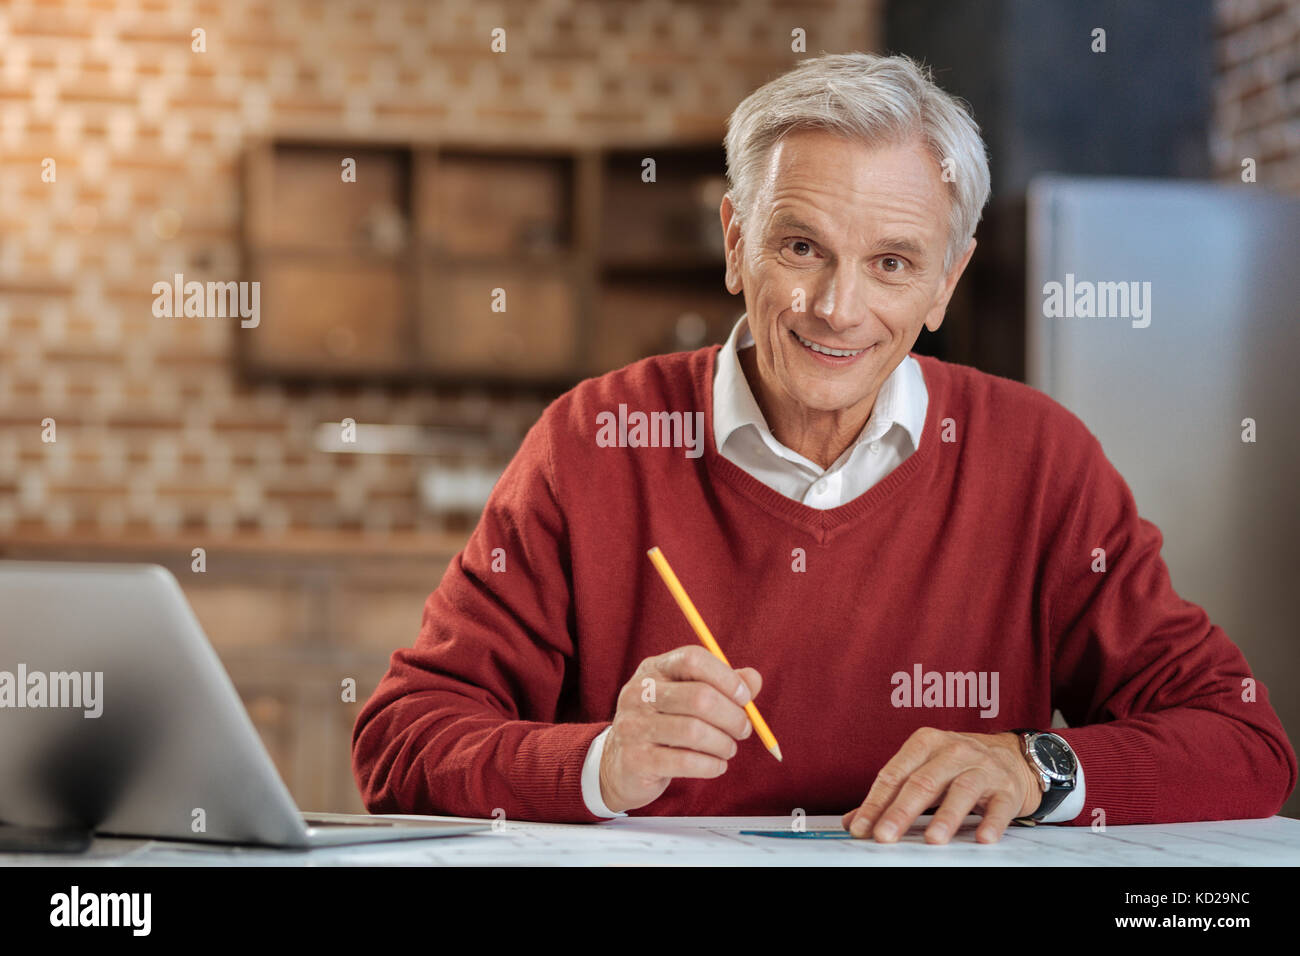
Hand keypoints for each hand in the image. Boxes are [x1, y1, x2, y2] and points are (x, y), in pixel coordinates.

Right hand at [599, 645, 761, 813]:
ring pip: (694, 731)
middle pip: (699, 697)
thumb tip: (753, 679)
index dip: (726, 677)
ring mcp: (634, 726)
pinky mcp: (636, 759)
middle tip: (743, 730)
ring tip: (729, 749)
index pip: (693, 659)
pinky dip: (711, 765)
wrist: (621, 764)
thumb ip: (722, 685)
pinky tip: (717, 765)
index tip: (745, 697)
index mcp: (654, 669)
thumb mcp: (688, 697)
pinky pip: (685, 761)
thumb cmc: (664, 724)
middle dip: (732, 717)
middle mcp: (638, 693)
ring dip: (723, 743)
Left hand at [842, 729, 1041, 843]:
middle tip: (885, 836)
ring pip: (961, 791)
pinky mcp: (1006, 788)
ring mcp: (982, 768)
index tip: (861, 828)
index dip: (875, 803)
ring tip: (933, 840)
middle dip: (901, 811)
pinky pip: (999, 806)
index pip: (894, 774)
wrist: (1012, 756)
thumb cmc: (958, 765)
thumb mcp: (923, 770)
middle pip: (923, 782)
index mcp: (925, 743)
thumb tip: (853, 822)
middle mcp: (953, 751)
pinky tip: (983, 838)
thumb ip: (890, 795)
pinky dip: (991, 822)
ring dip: (946, 817)